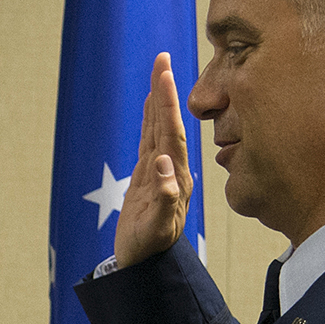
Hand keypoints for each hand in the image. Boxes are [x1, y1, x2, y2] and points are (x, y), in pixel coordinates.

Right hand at [113, 52, 194, 268]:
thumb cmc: (148, 249)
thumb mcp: (154, 228)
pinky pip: (150, 140)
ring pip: (159, 128)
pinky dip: (150, 119)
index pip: (171, 133)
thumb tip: (163, 164)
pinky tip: (151, 105)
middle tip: (161, 59)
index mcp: (176, 177)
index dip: (167, 104)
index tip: (164, 75)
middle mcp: (172, 169)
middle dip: (164, 91)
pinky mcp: (150, 176)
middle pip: (168, 123)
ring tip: (158, 72)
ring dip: (159, 100)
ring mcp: (162, 171)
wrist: (148, 264)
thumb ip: (162, 198)